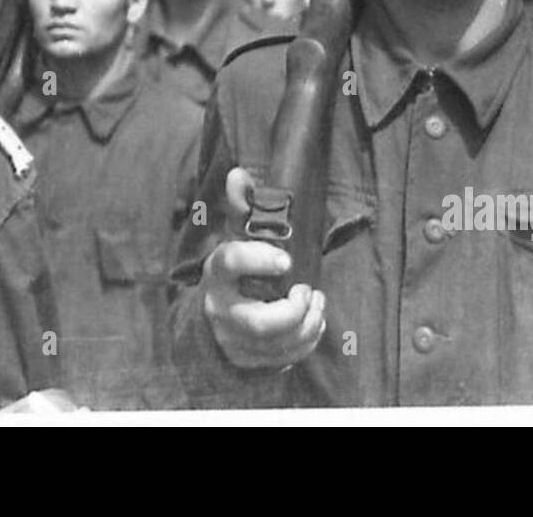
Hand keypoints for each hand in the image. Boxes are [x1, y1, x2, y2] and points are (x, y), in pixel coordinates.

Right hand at [200, 167, 325, 369]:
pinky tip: (314, 323)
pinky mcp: (247, 358)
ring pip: (277, 343)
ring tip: (318, 302)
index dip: (258, 260)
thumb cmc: (236, 269)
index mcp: (217, 272)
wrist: (214, 314)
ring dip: (309, 324)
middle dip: (295, 311)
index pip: (231, 262)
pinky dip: (306, 342)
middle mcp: (220, 308)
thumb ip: (241, 206)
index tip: (287, 260)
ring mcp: (233, 338)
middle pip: (259, 322)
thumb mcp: (236, 236)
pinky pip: (284, 358)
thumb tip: (238, 174)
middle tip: (308, 291)